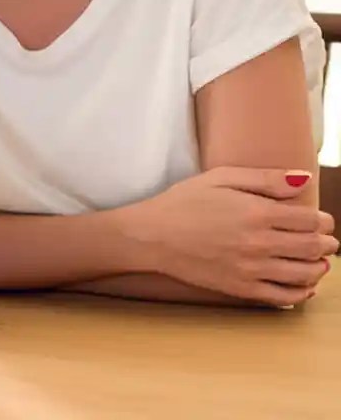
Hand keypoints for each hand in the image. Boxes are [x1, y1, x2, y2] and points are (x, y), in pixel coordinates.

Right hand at [129, 167, 336, 305]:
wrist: (150, 236)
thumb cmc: (182, 203)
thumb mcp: (221, 178)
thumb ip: (266, 179)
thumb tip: (305, 180)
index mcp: (257, 213)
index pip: (311, 220)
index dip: (323, 220)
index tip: (320, 220)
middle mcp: (259, 243)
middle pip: (313, 247)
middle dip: (326, 243)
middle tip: (325, 240)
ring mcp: (251, 269)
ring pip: (305, 273)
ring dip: (319, 267)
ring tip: (317, 261)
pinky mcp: (241, 288)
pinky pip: (284, 296)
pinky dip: (302, 292)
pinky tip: (303, 285)